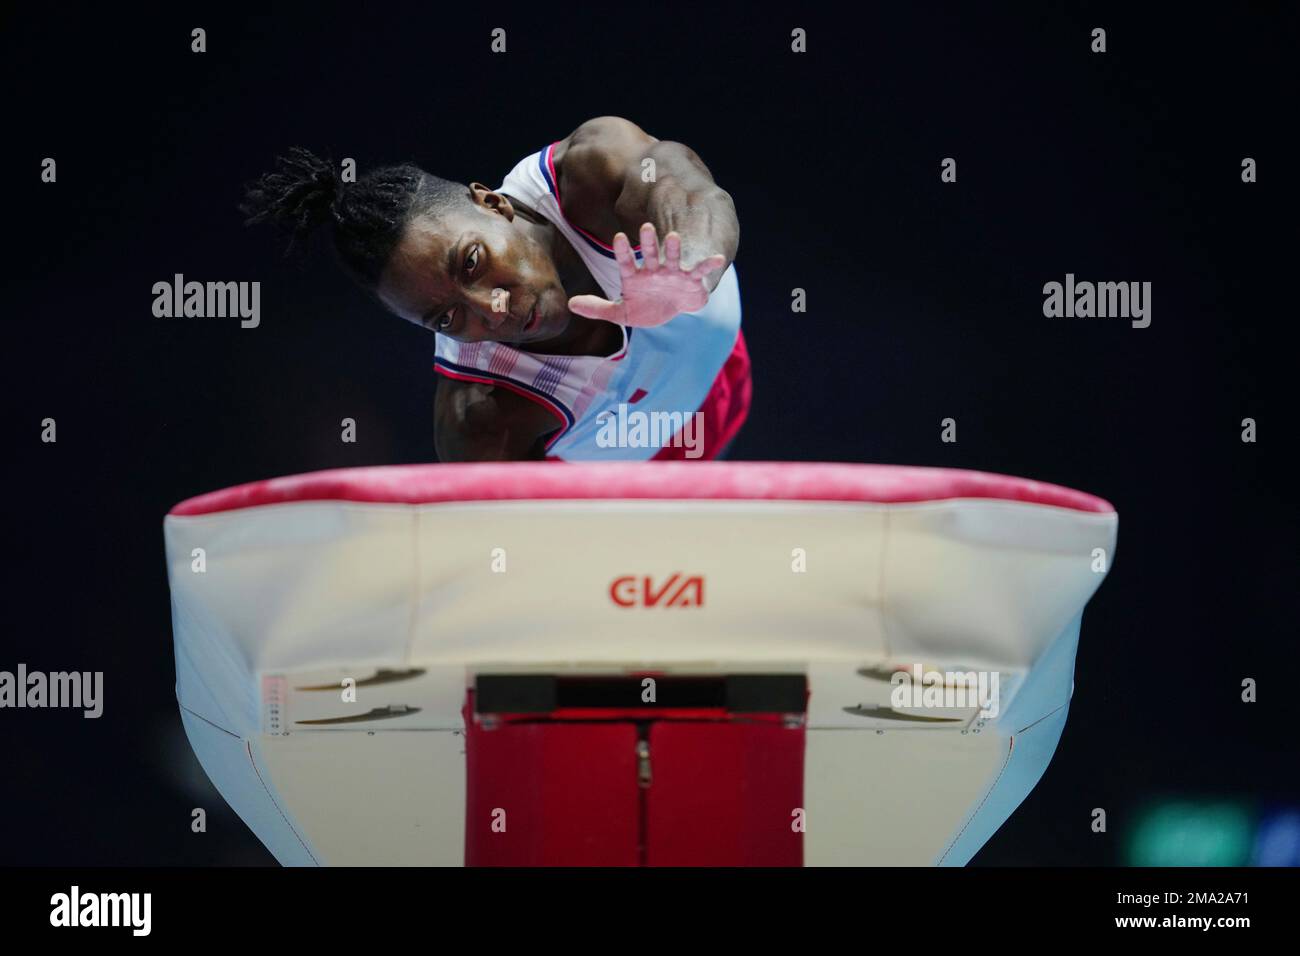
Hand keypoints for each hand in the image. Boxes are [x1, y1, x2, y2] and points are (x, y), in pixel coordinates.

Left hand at [567, 223, 726, 327]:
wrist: (671, 310)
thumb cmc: (644, 307)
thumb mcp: (621, 313)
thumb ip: (598, 308)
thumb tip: (570, 305)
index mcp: (635, 276)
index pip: (626, 262)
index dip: (623, 251)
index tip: (619, 238)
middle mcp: (654, 270)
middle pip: (650, 254)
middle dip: (649, 242)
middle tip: (646, 226)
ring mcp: (673, 273)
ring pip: (673, 258)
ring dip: (674, 248)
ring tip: (674, 237)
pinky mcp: (691, 281)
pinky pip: (701, 271)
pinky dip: (709, 265)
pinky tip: (717, 258)